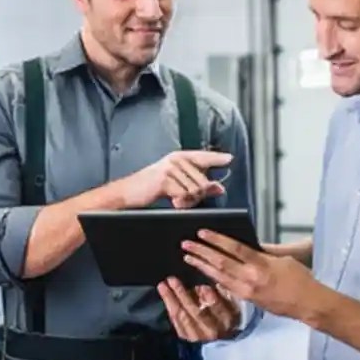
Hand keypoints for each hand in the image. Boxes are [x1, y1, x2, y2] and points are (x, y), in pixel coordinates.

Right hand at [115, 150, 231, 208]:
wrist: (129, 191)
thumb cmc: (151, 187)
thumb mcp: (176, 184)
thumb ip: (198, 184)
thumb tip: (219, 188)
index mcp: (179, 157)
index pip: (203, 156)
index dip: (217, 158)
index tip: (230, 159)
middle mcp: (176, 159)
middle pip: (202, 180)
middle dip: (198, 195)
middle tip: (184, 200)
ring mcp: (170, 168)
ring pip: (194, 189)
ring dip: (188, 200)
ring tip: (176, 200)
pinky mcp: (165, 179)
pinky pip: (183, 195)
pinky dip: (180, 203)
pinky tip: (172, 202)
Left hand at [157, 278, 240, 341]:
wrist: (222, 338)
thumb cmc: (226, 314)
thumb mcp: (231, 304)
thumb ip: (220, 295)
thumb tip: (204, 289)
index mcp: (226, 321)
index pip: (217, 309)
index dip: (210, 298)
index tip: (202, 287)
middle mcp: (211, 331)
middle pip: (196, 312)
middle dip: (183, 295)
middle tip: (172, 279)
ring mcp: (197, 336)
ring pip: (182, 317)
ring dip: (171, 300)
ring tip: (162, 286)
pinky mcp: (187, 337)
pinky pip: (176, 322)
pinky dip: (170, 308)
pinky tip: (165, 296)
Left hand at [181, 230, 327, 323]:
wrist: (308, 304)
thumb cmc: (300, 278)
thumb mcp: (283, 260)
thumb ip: (262, 254)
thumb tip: (244, 248)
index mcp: (261, 265)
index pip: (234, 249)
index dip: (216, 240)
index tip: (201, 232)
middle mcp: (250, 278)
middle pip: (220, 263)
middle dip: (201, 253)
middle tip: (186, 244)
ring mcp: (247, 291)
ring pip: (218, 277)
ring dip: (202, 266)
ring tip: (188, 257)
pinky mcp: (247, 300)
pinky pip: (226, 288)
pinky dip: (213, 279)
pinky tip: (204, 274)